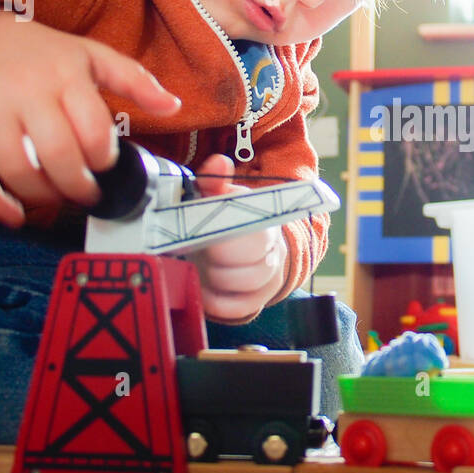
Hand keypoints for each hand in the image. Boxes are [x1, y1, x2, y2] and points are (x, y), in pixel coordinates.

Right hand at [0, 12, 181, 226]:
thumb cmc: (40, 53)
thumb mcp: (91, 55)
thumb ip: (134, 80)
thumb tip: (174, 105)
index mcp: (65, 75)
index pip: (93, 131)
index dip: (104, 160)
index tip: (104, 165)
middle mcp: (26, 92)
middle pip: (58, 156)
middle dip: (78, 187)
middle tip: (86, 194)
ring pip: (17, 170)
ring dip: (42, 197)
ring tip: (55, 198)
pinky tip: (14, 217)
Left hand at [192, 153, 287, 323]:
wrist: (246, 247)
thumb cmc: (228, 220)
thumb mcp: (220, 197)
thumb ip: (215, 182)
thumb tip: (220, 162)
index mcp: (265, 225)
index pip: (253, 238)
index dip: (224, 240)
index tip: (205, 235)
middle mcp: (273, 254)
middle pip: (246, 267)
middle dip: (215, 259)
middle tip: (200, 249)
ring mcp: (266, 282)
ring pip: (237, 288)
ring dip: (212, 278)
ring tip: (202, 265)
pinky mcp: (255, 303)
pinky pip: (233, 310)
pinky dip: (213, 301)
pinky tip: (205, 285)